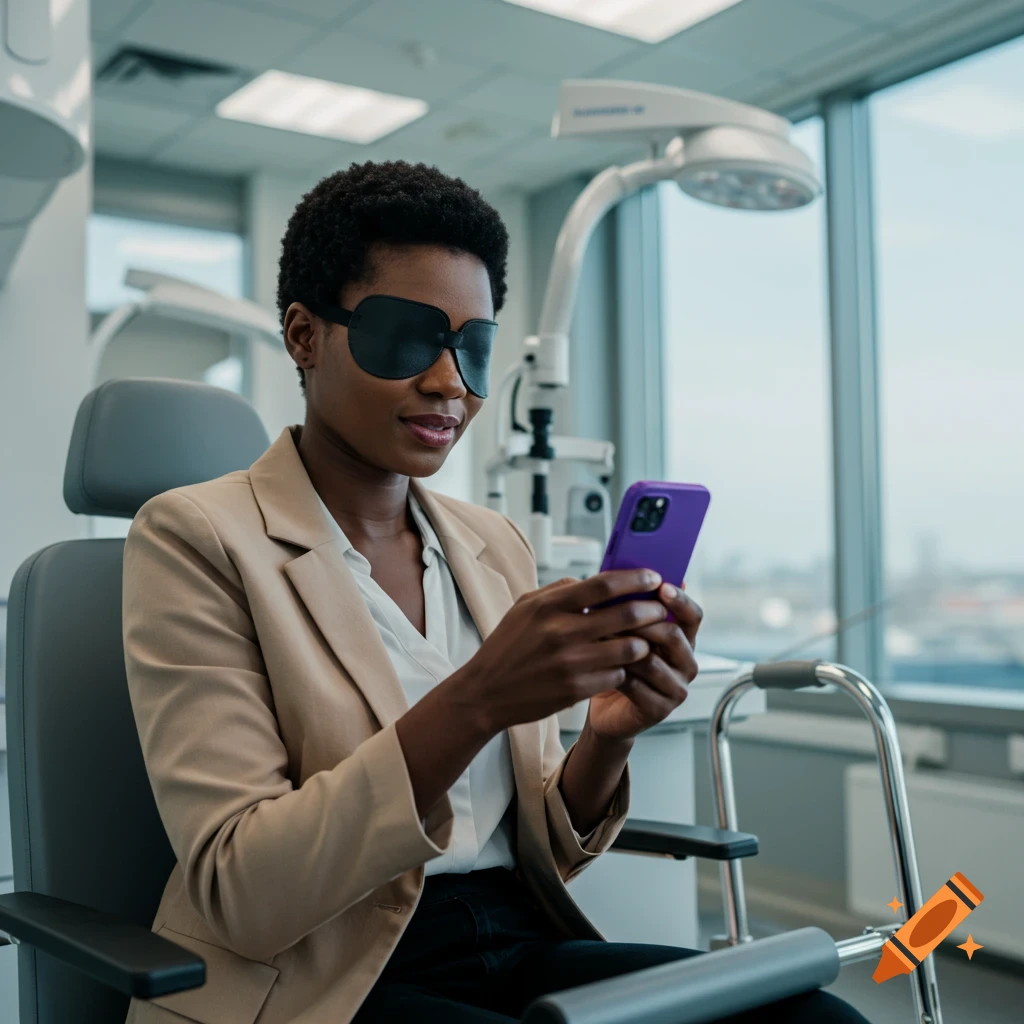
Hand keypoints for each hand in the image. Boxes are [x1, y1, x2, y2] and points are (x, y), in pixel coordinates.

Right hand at [445, 569, 669, 736]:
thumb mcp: (525, 607)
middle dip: (651, 610)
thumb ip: (560, 590)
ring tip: (644, 639)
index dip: (634, 579)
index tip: (653, 576)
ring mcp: (571, 663)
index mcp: (549, 606)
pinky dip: (623, 669)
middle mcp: (561, 632)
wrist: (486, 692)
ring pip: (629, 648)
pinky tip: (621, 665)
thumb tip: (595, 581)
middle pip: (624, 615)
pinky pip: (616, 675)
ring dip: (643, 642)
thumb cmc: (507, 646)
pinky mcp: (576, 689)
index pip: (603, 585)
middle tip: (660, 609)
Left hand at [586, 583, 702, 741]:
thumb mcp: (624, 632)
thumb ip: (633, 608)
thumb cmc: (614, 664)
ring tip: (600, 637)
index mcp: (683, 640)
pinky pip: (638, 685)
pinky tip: (600, 665)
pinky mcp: (660, 709)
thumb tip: (632, 572)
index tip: (662, 586)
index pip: (692, 615)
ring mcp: (676, 688)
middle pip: (674, 635)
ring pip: (653, 660)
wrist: (604, 708)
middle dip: (643, 622)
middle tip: (616, 613)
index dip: (680, 600)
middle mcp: (686, 663)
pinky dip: (616, 673)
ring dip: (624, 648)